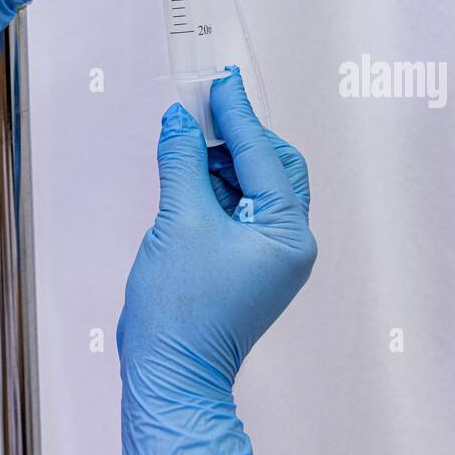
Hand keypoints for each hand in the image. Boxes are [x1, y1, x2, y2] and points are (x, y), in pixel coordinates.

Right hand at [117, 68, 316, 454]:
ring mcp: (266, 254)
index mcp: (287, 234)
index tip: (219, 80)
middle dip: (236, 136)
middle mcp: (286, 242)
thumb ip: (182, 160)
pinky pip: (234, 207)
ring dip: (219, 159)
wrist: (168, 373)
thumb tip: (180, 119)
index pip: (263, 155)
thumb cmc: (182, 309)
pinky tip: (185, 171)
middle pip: (271, 165)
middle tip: (201, 108)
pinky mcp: (241, 261)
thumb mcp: (179, 219)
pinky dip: (211, 185)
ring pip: (250, 184)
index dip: (237, 115)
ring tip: (184, 140)